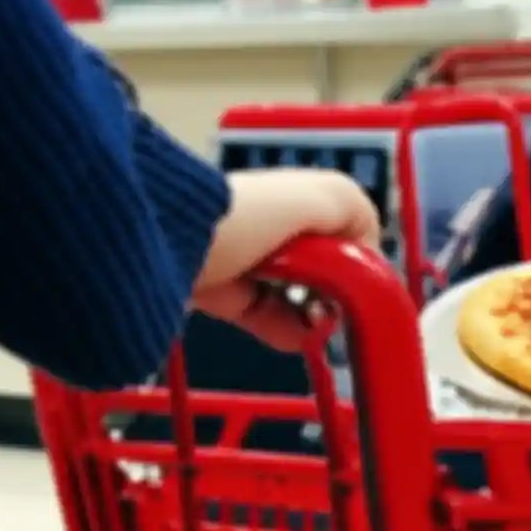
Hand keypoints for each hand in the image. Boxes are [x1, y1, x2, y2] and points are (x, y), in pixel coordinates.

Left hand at [191, 169, 380, 351]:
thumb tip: (369, 249)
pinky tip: (301, 337)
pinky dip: (287, 329)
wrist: (161, 244)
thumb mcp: (317, 197)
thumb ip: (355, 212)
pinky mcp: (221, 295)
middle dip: (336, 286)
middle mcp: (266, 223)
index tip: (364, 278)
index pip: (337, 223)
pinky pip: (265, 315)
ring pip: (294, 292)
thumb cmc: (243, 213)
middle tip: (340, 304)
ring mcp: (243, 260)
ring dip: (314, 313)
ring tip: (321, 325)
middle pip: (318, 261)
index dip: (355, 252)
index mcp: (288, 193)